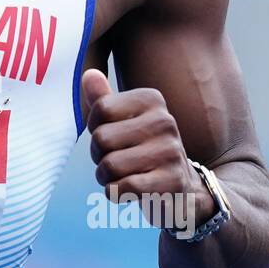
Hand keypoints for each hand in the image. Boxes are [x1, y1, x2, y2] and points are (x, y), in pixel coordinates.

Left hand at [80, 68, 213, 230]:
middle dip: (98, 156)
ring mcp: (171, 152)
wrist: (180, 189)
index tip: (112, 137)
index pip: (100, 109)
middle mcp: (165, 121)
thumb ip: (103, 100)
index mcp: (151, 100)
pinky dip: (116, 193)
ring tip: (123, 176)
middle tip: (116, 160)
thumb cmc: (141, 151)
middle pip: (101, 138)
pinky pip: (122, 188)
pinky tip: (130, 191)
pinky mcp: (172, 182)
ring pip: (110, 166)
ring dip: (106, 178)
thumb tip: (88, 74)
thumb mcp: (123, 122)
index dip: (94, 129)